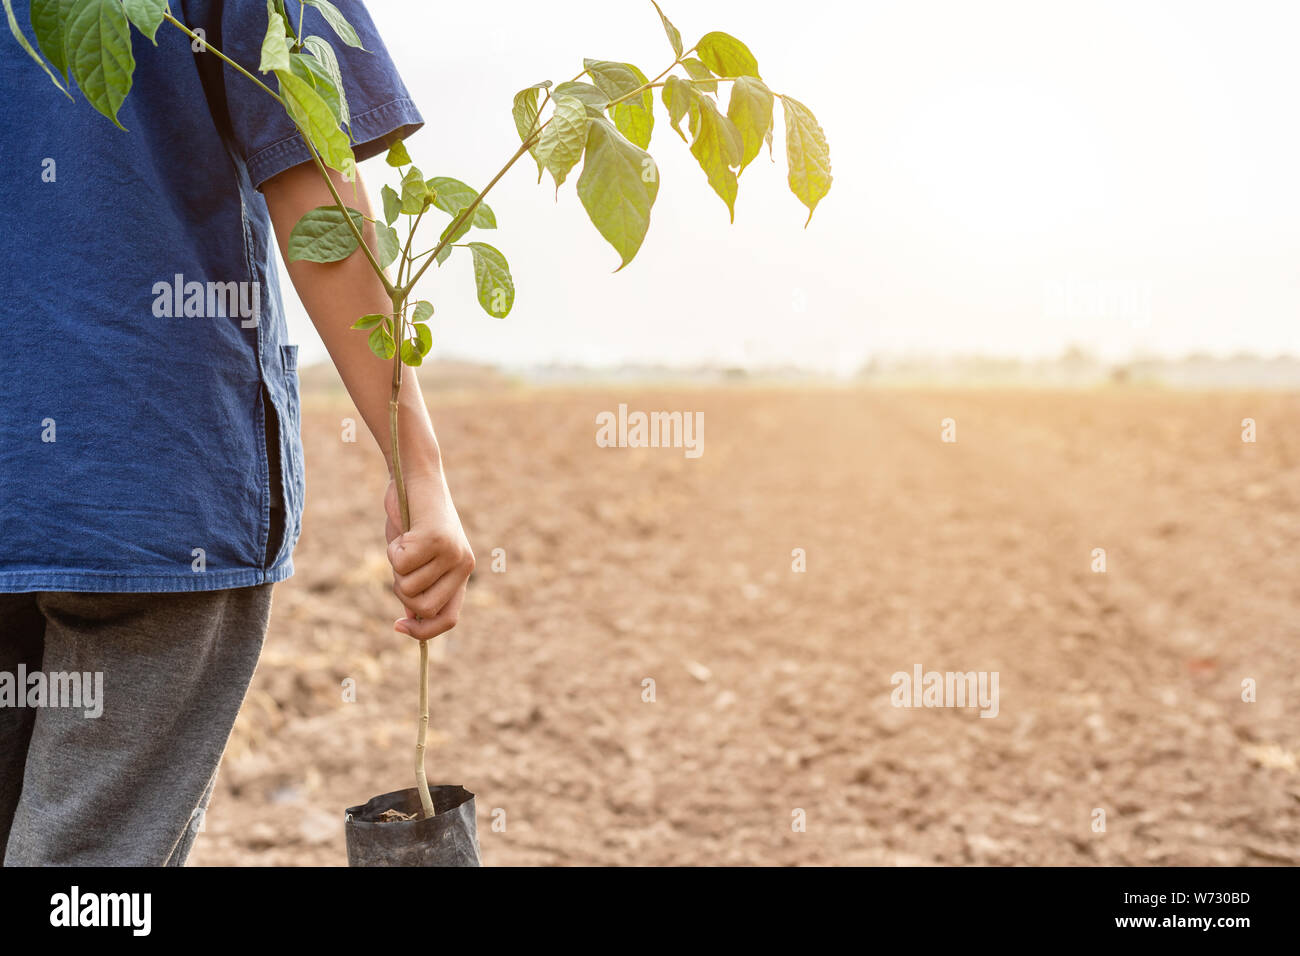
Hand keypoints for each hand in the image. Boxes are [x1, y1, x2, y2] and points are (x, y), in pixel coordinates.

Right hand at [384, 472, 474, 640]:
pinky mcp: (437, 539)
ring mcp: (452, 553)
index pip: (448, 619)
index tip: (398, 626)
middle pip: (422, 608)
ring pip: (407, 586)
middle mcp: (463, 566)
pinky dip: (393, 548)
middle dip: (402, 589)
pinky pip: (401, 563)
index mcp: (462, 573)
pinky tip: (404, 530)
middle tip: (402, 561)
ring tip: (405, 540)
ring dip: (395, 565)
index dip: (423, 631)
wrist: (417, 477)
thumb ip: (420, 586)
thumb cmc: (412, 518)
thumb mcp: (418, 558)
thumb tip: (413, 620)